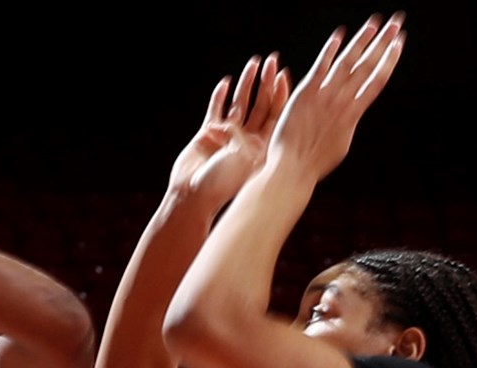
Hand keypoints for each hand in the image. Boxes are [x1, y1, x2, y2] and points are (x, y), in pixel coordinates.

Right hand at [170, 54, 290, 205]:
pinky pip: (215, 111)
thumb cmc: (221, 184)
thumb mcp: (241, 159)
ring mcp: (228, 137)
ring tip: (253, 64)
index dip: (280, 94)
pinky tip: (225, 83)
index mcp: (261, 147)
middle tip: (271, 60)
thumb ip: (242, 137)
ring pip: (240, 104)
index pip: (276, 115)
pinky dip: (220, 97)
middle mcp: (247, 140)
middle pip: (261, 105)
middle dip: (266, 82)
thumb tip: (234, 124)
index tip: (282, 74)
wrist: (193, 197)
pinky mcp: (207, 135)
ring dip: (246, 84)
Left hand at [269, 14, 404, 181]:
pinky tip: (341, 34)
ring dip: (363, 40)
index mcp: (354, 114)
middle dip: (384, 42)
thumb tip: (353, 113)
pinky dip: (331, 49)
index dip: (390, 59)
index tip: (400, 43)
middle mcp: (343, 101)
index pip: (378, 80)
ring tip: (376, 22)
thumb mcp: (340, 144)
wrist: (292, 170)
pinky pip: (320, 66)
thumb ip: (347, 123)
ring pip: (348, 62)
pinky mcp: (305, 93)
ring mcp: (324, 96)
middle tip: (397, 22)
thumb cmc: (314, 163)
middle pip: (368, 65)